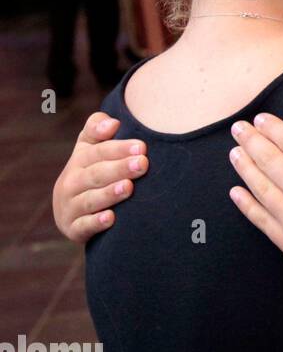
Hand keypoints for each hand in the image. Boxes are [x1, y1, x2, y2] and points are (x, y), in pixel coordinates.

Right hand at [52, 112, 147, 241]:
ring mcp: (70, 207)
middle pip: (96, 174)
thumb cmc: (91, 173)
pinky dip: (96, 223)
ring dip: (109, 194)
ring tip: (129, 187)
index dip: (118, 149)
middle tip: (143, 163)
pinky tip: (111, 218)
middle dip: (120, 168)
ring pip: (90, 200)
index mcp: (78, 161)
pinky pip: (83, 226)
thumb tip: (112, 122)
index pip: (97, 152)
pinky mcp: (73, 229)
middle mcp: (71, 183)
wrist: (72, 213)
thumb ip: (97, 130)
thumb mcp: (89, 150)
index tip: (142, 147)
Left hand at [227, 112, 282, 318]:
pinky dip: (246, 204)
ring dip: (245, 167)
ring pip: (260, 187)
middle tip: (238, 128)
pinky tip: (236, 193)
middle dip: (252, 141)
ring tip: (234, 153)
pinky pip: (259, 219)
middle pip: (271, 160)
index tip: (261, 119)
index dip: (275, 128)